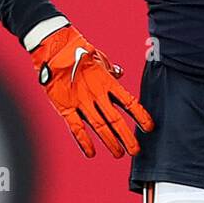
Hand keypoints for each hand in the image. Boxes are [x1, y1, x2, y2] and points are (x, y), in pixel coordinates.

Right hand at [30, 24, 153, 158]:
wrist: (54, 49)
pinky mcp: (65, 108)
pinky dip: (83, 142)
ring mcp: (81, 102)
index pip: (128, 102)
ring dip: (110, 141)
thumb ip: (110, 70)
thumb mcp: (99, 59)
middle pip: (115, 120)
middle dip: (126, 137)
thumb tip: (120, 73)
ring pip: (99, 126)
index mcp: (107, 82)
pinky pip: (76, 128)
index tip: (149, 128)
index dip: (140, 116)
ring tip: (118, 153)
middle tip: (135, 151)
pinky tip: (91, 153)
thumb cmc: (78, 52)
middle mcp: (96, 94)